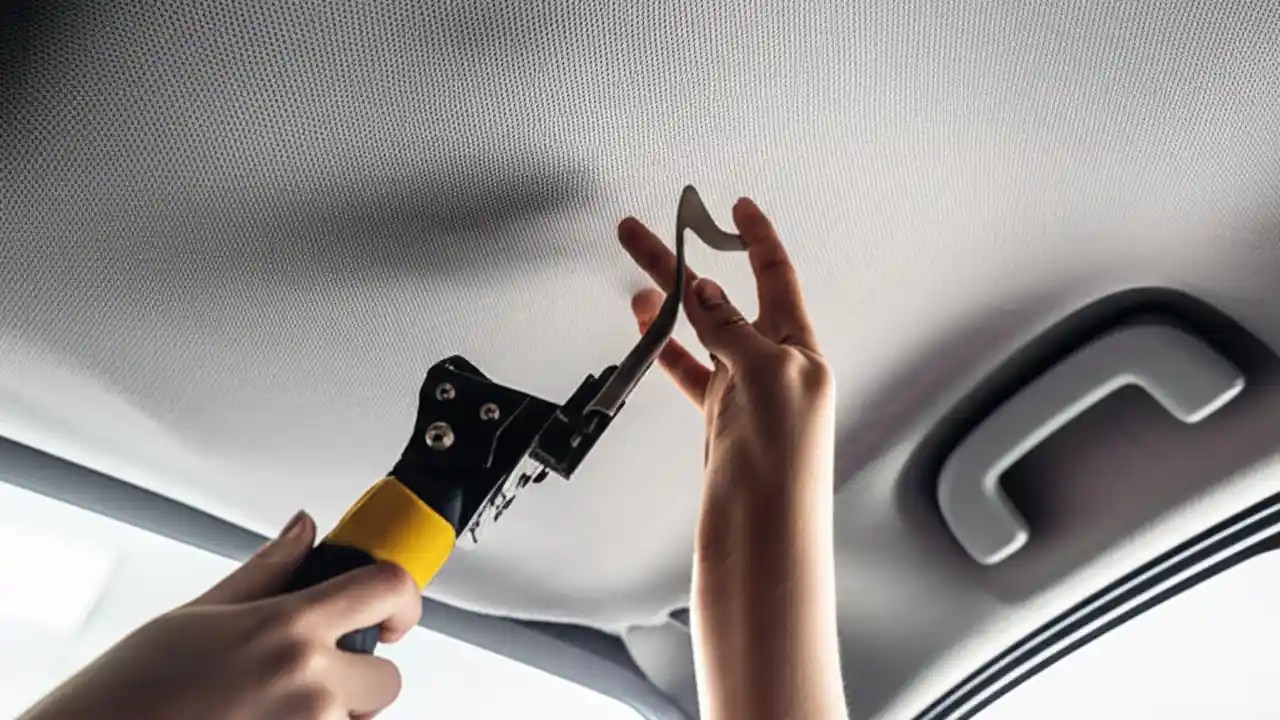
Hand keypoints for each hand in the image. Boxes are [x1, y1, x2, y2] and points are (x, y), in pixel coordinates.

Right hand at [20, 511, 421, 719]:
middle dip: (357, 676)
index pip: (387, 588)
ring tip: (268, 710)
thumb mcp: (197, 617)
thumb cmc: (128, 694)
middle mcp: (307, 679)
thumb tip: (303, 529)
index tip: (394, 611)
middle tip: (308, 677)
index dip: (403, 597)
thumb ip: (267, 573)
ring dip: (333, 717)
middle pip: (387, 675)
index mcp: (287, 627)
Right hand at [620, 197, 834, 510]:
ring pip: (699, 332)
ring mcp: (742, 391)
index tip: (738, 207)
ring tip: (637, 273)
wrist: (762, 534)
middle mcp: (773, 366)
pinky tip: (647, 328)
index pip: (776, 278)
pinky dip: (664, 348)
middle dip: (687, 262)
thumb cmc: (784, 466)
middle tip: (649, 232)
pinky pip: (687, 371)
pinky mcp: (717, 419)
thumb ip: (733, 332)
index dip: (757, 238)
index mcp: (799, 351)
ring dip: (669, 303)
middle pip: (725, 298)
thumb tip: (706, 292)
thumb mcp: (765, 378)